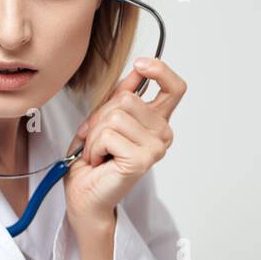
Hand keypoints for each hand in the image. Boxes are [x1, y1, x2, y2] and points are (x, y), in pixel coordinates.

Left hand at [62, 57, 185, 229]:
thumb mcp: (106, 118)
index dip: (160, 70)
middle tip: (97, 138)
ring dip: (95, 134)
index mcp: (157, 122)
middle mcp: (163, 134)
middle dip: (102, 116)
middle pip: (129, 98)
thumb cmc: (95, 160)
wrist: (85, 194)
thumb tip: (136, 71)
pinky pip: (109, 135)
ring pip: (116, 116)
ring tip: (98, 152)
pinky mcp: (142, 160)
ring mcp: (155, 148)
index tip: (141, 65)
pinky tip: (99, 161)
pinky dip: (94, 147)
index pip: (174, 88)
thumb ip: (122, 95)